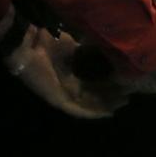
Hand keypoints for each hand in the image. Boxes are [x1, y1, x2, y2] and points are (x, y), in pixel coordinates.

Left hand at [6, 27, 121, 118]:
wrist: (28, 45)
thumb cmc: (47, 43)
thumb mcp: (72, 46)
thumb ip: (86, 50)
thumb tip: (105, 46)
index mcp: (70, 75)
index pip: (92, 85)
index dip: (108, 87)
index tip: (124, 84)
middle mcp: (67, 88)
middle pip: (92, 98)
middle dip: (110, 99)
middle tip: (128, 98)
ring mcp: (62, 96)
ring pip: (87, 106)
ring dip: (105, 107)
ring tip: (121, 105)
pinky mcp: (58, 100)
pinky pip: (78, 110)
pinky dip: (92, 112)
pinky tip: (107, 113)